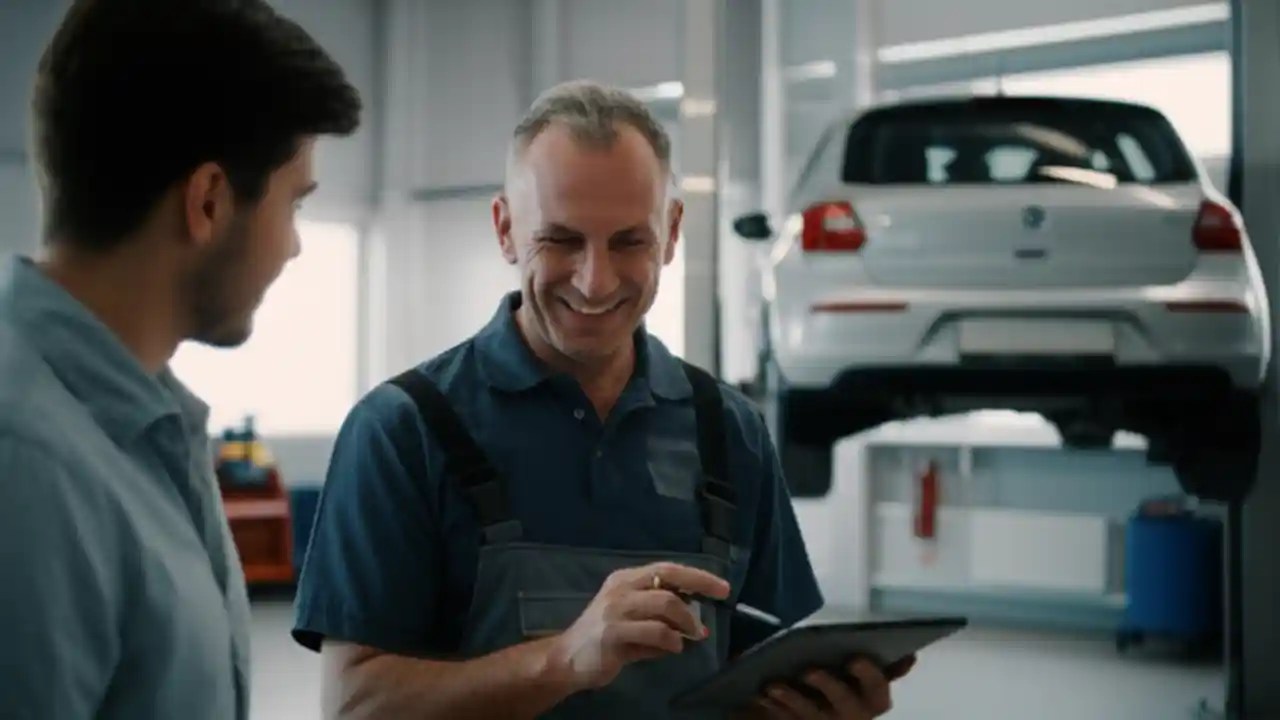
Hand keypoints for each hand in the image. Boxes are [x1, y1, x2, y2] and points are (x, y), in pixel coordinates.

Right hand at [544, 561, 730, 692]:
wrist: (567, 659)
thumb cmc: (605, 639)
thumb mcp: (634, 620)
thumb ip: (662, 618)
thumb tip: (698, 626)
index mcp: (626, 579)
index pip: (667, 569)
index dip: (697, 576)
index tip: (722, 587)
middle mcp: (621, 588)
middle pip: (668, 581)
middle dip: (699, 591)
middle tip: (716, 608)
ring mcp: (615, 609)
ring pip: (665, 604)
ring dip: (686, 622)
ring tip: (693, 636)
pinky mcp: (613, 633)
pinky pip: (655, 632)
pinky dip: (672, 641)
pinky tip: (675, 649)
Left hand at [744, 655, 916, 718]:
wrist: (823, 715)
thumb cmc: (846, 687)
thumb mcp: (865, 679)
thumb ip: (887, 667)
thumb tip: (911, 657)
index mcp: (874, 700)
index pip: (878, 689)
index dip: (869, 674)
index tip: (854, 658)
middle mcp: (855, 717)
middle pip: (844, 704)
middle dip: (828, 686)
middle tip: (809, 669)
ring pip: (810, 716)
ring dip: (791, 700)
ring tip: (772, 685)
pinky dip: (774, 708)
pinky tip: (760, 694)